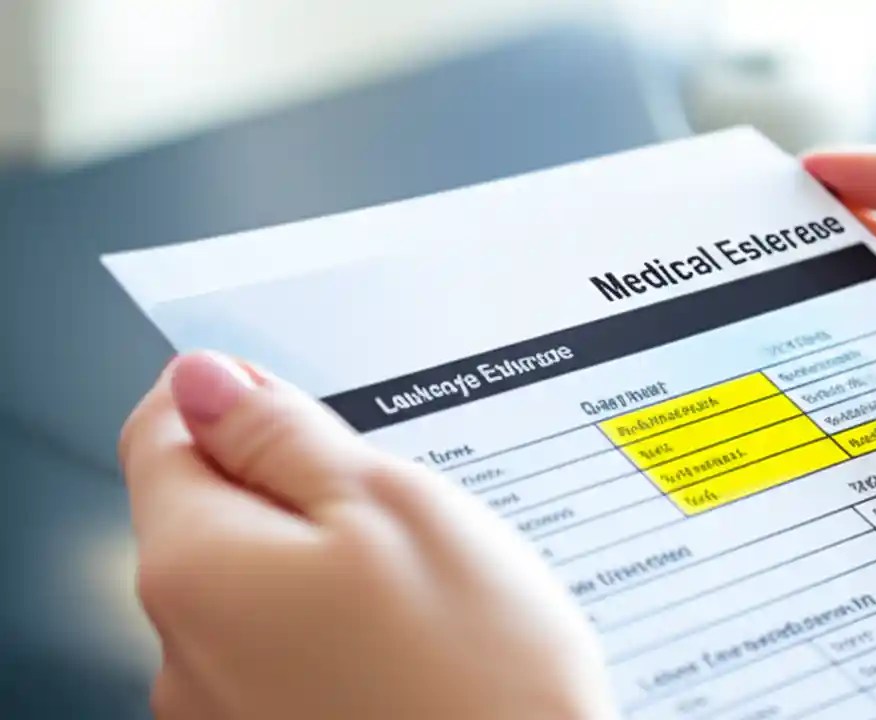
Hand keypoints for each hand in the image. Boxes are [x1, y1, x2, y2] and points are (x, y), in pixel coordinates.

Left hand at [119, 353, 615, 718]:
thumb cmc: (477, 677)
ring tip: (419, 595)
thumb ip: (282, 436)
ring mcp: (222, 711)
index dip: (235, 398)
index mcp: (197, 571)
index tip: (301, 409)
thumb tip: (208, 383)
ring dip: (324, 566)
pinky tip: (409, 646)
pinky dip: (336, 630)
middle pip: (213, 514)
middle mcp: (183, 653)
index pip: (161, 433)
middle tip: (397, 515)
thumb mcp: (392, 505)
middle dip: (296, 491)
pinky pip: (284, 651)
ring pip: (258, 585)